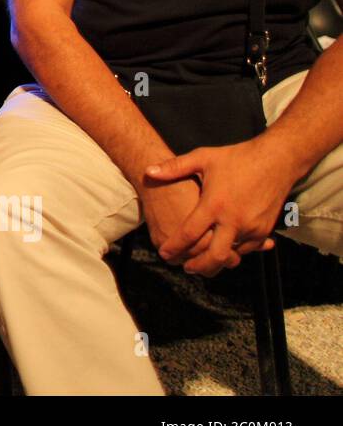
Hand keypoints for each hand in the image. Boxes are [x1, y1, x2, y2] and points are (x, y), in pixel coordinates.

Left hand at [144, 140, 292, 276]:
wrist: (277, 159)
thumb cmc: (237, 157)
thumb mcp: (203, 158)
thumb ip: (174, 167)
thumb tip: (148, 172)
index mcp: (214, 204)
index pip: (189, 233)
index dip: (174, 246)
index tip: (163, 253)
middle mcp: (234, 220)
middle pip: (215, 256)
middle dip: (199, 267)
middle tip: (187, 268)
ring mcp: (252, 227)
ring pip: (232, 255)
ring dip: (217, 261)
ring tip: (203, 261)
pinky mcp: (265, 229)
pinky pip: (247, 248)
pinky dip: (235, 251)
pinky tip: (224, 249)